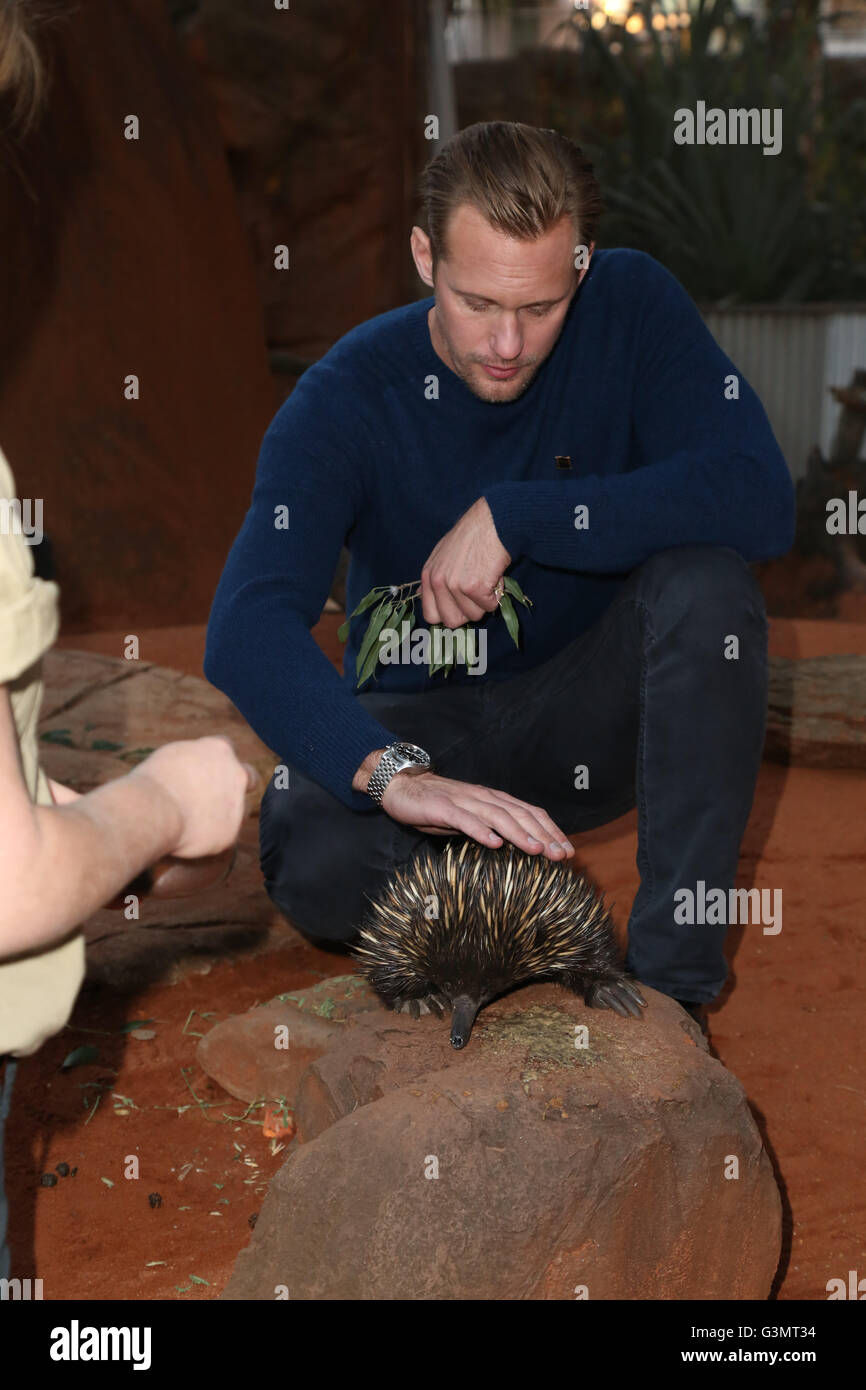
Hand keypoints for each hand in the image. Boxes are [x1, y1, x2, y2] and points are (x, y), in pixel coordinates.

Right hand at [129, 736, 256, 857]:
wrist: (153, 811)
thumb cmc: (152, 782)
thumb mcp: (170, 757)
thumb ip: (191, 761)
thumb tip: (193, 768)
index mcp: (219, 749)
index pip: (227, 747)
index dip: (216, 761)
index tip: (206, 770)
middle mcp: (236, 774)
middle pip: (248, 777)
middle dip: (236, 786)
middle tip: (214, 797)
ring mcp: (237, 805)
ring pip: (235, 811)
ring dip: (219, 815)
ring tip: (187, 822)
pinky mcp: (230, 834)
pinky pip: (220, 837)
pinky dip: (206, 838)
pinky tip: (185, 838)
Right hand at [381, 770, 573, 860]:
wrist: (402, 785)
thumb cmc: (438, 805)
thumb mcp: (470, 817)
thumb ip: (492, 827)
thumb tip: (517, 845)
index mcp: (494, 799)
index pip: (530, 813)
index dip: (551, 830)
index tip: (567, 850)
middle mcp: (484, 797)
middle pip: (521, 815)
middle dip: (544, 835)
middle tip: (562, 855)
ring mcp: (464, 801)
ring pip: (498, 816)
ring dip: (520, 834)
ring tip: (537, 850)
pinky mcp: (443, 808)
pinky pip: (465, 820)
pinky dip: (481, 831)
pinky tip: (494, 843)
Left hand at [421, 497, 510, 628]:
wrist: (489, 523)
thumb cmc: (469, 537)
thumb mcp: (441, 556)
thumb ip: (434, 580)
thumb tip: (424, 596)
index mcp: (428, 577)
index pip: (431, 616)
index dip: (448, 615)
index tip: (459, 608)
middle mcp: (438, 583)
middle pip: (451, 621)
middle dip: (467, 613)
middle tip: (476, 596)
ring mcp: (455, 586)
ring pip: (474, 615)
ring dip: (484, 602)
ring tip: (486, 579)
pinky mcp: (474, 587)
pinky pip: (489, 606)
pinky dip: (496, 595)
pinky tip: (494, 576)